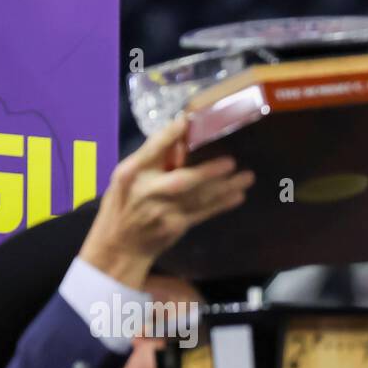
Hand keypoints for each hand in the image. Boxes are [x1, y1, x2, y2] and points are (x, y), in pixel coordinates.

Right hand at [79, 115, 253, 288]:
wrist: (120, 244)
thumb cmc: (123, 204)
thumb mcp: (124, 177)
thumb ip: (149, 160)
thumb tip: (178, 137)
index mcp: (131, 173)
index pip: (151, 150)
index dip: (168, 136)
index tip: (186, 122)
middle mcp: (148, 191)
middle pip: (181, 180)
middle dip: (207, 172)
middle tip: (231, 162)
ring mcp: (164, 211)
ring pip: (199, 198)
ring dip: (225, 187)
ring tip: (247, 177)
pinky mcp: (177, 226)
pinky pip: (203, 213)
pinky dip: (221, 204)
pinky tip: (238, 196)